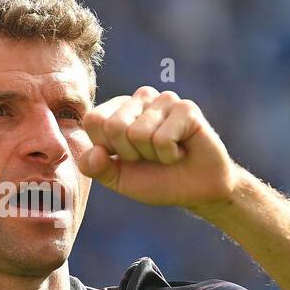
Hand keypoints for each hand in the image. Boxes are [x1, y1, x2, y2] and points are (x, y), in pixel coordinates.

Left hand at [76, 86, 242, 211]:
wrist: (196, 190)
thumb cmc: (157, 180)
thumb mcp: (118, 179)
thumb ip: (95, 168)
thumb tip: (94, 153)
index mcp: (119, 109)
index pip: (93, 120)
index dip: (106, 149)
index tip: (127, 157)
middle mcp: (140, 98)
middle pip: (114, 126)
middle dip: (130, 154)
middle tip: (150, 157)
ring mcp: (164, 100)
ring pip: (138, 133)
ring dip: (152, 156)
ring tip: (167, 153)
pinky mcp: (186, 108)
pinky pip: (162, 138)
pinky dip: (170, 155)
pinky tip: (181, 151)